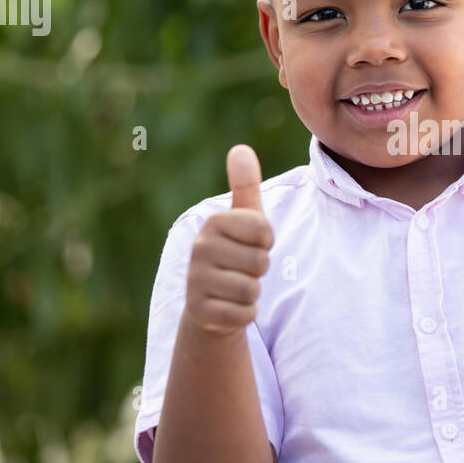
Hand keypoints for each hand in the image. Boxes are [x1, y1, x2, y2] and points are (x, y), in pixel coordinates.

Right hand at [184, 144, 273, 337]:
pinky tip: (230, 307)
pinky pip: (244, 314)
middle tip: (242, 268)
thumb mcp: (244, 220)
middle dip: (259, 269)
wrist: (212, 301)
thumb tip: (240, 149)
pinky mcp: (200, 312)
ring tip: (235, 286)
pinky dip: (245, 313)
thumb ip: (245, 187)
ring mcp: (196, 281)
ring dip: (252, 292)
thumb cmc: (235, 253)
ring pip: (251, 289)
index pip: (264, 230)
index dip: (267, 241)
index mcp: (214, 223)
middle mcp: (200, 249)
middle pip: (260, 261)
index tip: (253, 243)